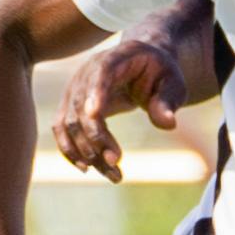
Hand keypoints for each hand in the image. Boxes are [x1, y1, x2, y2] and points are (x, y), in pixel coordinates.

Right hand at [49, 2, 220, 179]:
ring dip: (85, 152)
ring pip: (69, 124)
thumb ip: (169, 100)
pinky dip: (71, 150)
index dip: (96, 92)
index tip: (95, 114)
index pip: (101, 73)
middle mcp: (87, 73)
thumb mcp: (173, 82)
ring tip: (113, 174)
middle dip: (95, 138)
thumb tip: (167, 124)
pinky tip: (89, 168)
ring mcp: (74, 89)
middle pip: (81, 106)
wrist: (140, 65)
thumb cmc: (159, 73)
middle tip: (117, 161)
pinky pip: (61, 131)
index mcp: (115, 59)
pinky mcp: (69, 106)